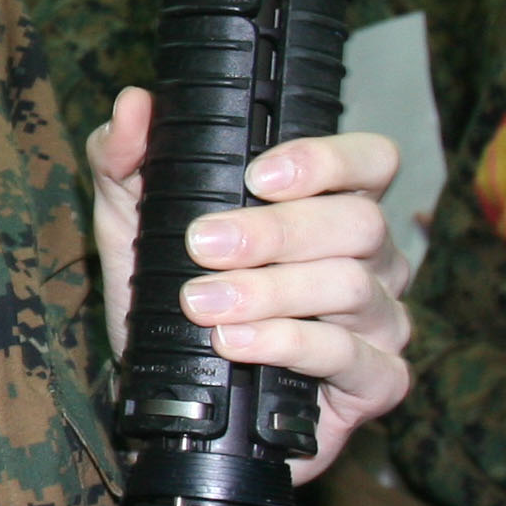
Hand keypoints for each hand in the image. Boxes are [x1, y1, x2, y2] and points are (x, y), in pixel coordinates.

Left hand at [90, 88, 410, 477]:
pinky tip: (238, 344)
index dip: (326, 160)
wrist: (169, 401)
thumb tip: (133, 104)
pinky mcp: (376, 382)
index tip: (255, 176)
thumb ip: (125, 160)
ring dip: (269, 292)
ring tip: (202, 304)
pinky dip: (289, 345)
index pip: (369, 161)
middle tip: (202, 247)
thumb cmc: (166, 303)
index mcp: (331, 205)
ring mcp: (380, 319)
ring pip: (351, 286)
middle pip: (358, 222)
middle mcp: (370, 257)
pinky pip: (353, 358)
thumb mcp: (132, 226)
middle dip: (274, 232)